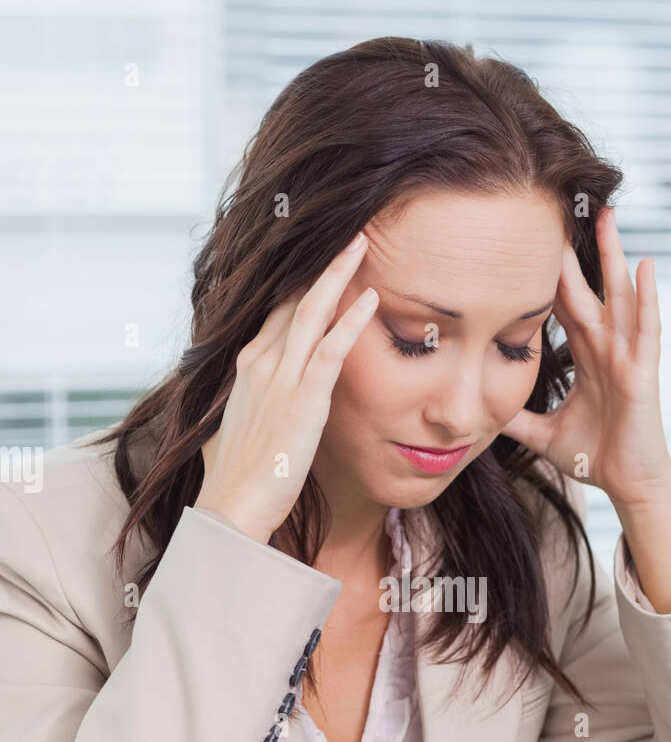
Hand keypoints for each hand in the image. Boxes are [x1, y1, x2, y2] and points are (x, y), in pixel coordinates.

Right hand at [195, 232, 377, 543]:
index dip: (301, 285)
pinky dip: (352, 320)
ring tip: (361, 243)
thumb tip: (231, 421)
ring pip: (311, 311)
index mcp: (245, 367)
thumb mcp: (227, 433)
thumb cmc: (232, 479)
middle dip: (320, 266)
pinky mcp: (303, 399)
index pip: (277, 313)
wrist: (230, 506)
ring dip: (339, 274)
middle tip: (347, 235)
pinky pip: (332, 348)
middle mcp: (259, 362)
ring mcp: (280, 378)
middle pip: (293, 299)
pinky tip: (372, 297)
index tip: (322, 262)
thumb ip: (236, 415)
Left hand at [502, 207, 670, 510]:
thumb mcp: (541, 433)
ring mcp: (626, 355)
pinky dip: (647, 297)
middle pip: (586, 288)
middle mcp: (605, 347)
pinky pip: (646, 327)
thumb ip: (515, 419)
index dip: (546, 275)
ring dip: (613, 255)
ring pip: (618, 295)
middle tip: (562, 206)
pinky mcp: (642, 371)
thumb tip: (478, 412)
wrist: (627, 484)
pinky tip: (646, 265)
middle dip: (575, 250)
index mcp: (584, 356)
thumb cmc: (594, 456)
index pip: (561, 306)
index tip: (527, 241)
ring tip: (608, 216)